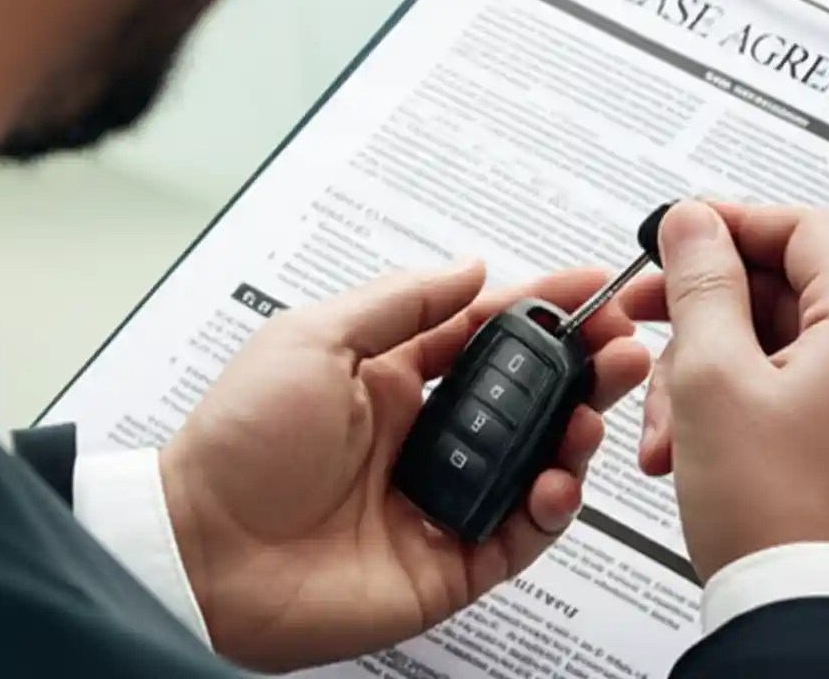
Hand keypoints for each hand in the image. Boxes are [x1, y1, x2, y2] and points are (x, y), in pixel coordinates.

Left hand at [159, 261, 654, 671]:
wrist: (204, 554)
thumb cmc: (239, 443)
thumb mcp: (314, 340)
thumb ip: (400, 304)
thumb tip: (470, 268)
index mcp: (393, 379)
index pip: (488, 335)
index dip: (544, 309)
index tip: (594, 287)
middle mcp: (424, 437)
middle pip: (527, 398)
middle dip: (583, 369)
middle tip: (624, 350)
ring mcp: (439, 499)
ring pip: (535, 464)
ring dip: (576, 436)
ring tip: (592, 416)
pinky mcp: (447, 561)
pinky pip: (519, 537)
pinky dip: (549, 511)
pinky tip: (553, 484)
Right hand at [623, 200, 828, 581]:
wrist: (796, 607)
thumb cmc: (769, 506)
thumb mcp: (713, 376)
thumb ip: (700, 284)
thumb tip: (691, 221)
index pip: (799, 229)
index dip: (726, 224)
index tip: (670, 234)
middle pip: (778, 289)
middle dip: (698, 315)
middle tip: (640, 320)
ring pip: (767, 342)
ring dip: (700, 370)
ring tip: (663, 423)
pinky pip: (777, 385)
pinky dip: (724, 401)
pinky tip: (682, 441)